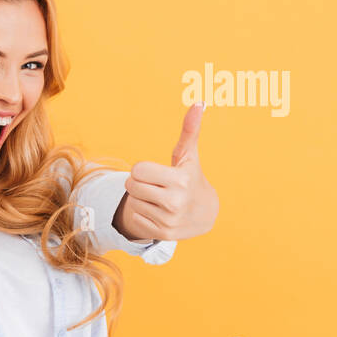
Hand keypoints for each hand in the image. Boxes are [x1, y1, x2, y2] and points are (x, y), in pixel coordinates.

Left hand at [117, 101, 218, 240]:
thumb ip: (190, 130)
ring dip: (141, 199)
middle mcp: (175, 201)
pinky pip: (136, 219)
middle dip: (139, 183)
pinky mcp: (164, 234)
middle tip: (155, 185)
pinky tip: (159, 212)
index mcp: (180, 180)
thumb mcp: (189, 156)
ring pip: (132, 203)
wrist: (205, 213)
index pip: (137, 170)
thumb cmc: (191, 178)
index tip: (156, 173)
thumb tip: (199, 102)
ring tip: (159, 199)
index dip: (143, 169)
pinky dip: (144, 215)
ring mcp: (169, 220)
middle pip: (131, 186)